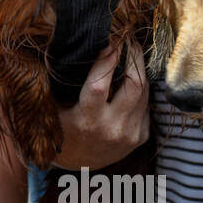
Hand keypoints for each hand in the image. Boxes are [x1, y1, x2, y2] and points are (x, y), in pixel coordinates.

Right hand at [53, 39, 149, 170]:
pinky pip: (146, 105)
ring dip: (140, 70)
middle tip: (129, 39)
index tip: (111, 38)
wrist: (78, 165)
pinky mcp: (140, 137)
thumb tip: (76, 48)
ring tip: (132, 52)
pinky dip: (141, 89)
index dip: (107, 59)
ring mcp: (129, 134)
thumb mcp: (56, 109)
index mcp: (86, 120)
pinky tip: (134, 77)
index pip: (100, 84)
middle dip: (133, 57)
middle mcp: (111, 128)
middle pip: (133, 85)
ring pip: (144, 93)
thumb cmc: (62, 129)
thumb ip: (65, 84)